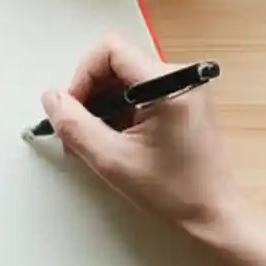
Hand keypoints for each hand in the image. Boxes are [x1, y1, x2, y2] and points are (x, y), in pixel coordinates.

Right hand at [41, 37, 243, 239]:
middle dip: (90, 94)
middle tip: (78, 130)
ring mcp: (184, 88)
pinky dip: (120, 112)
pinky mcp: (182, 101)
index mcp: (169, 85)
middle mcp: (181, 77)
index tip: (72, 108)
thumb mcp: (112, 160)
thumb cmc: (174, 192)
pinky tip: (115, 140)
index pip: (110, 51)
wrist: (214, 214)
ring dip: (103, 106)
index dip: (83, 75)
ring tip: (95, 141)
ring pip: (125, 79)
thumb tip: (51, 98)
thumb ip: (74, 126)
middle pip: (116, 63)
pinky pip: (139, 92)